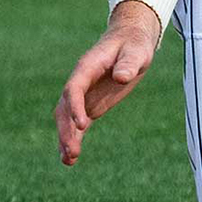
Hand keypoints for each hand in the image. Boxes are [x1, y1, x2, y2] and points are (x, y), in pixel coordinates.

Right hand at [55, 0, 160, 165]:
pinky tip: (70, 159)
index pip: (74, 88)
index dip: (75, 106)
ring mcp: (83, 95)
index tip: (83, 125)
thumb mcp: (137, 51)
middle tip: (73, 151)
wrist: (130, 40)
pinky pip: (77, 124)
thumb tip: (122, 77)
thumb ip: (128, 63)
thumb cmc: (134, 44)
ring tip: (68, 161)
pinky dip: (73, 139)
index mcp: (88, 67)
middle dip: (67, 129)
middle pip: (65, 107)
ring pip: (66, 118)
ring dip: (65, 138)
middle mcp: (80, 82)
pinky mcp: (90, 105)